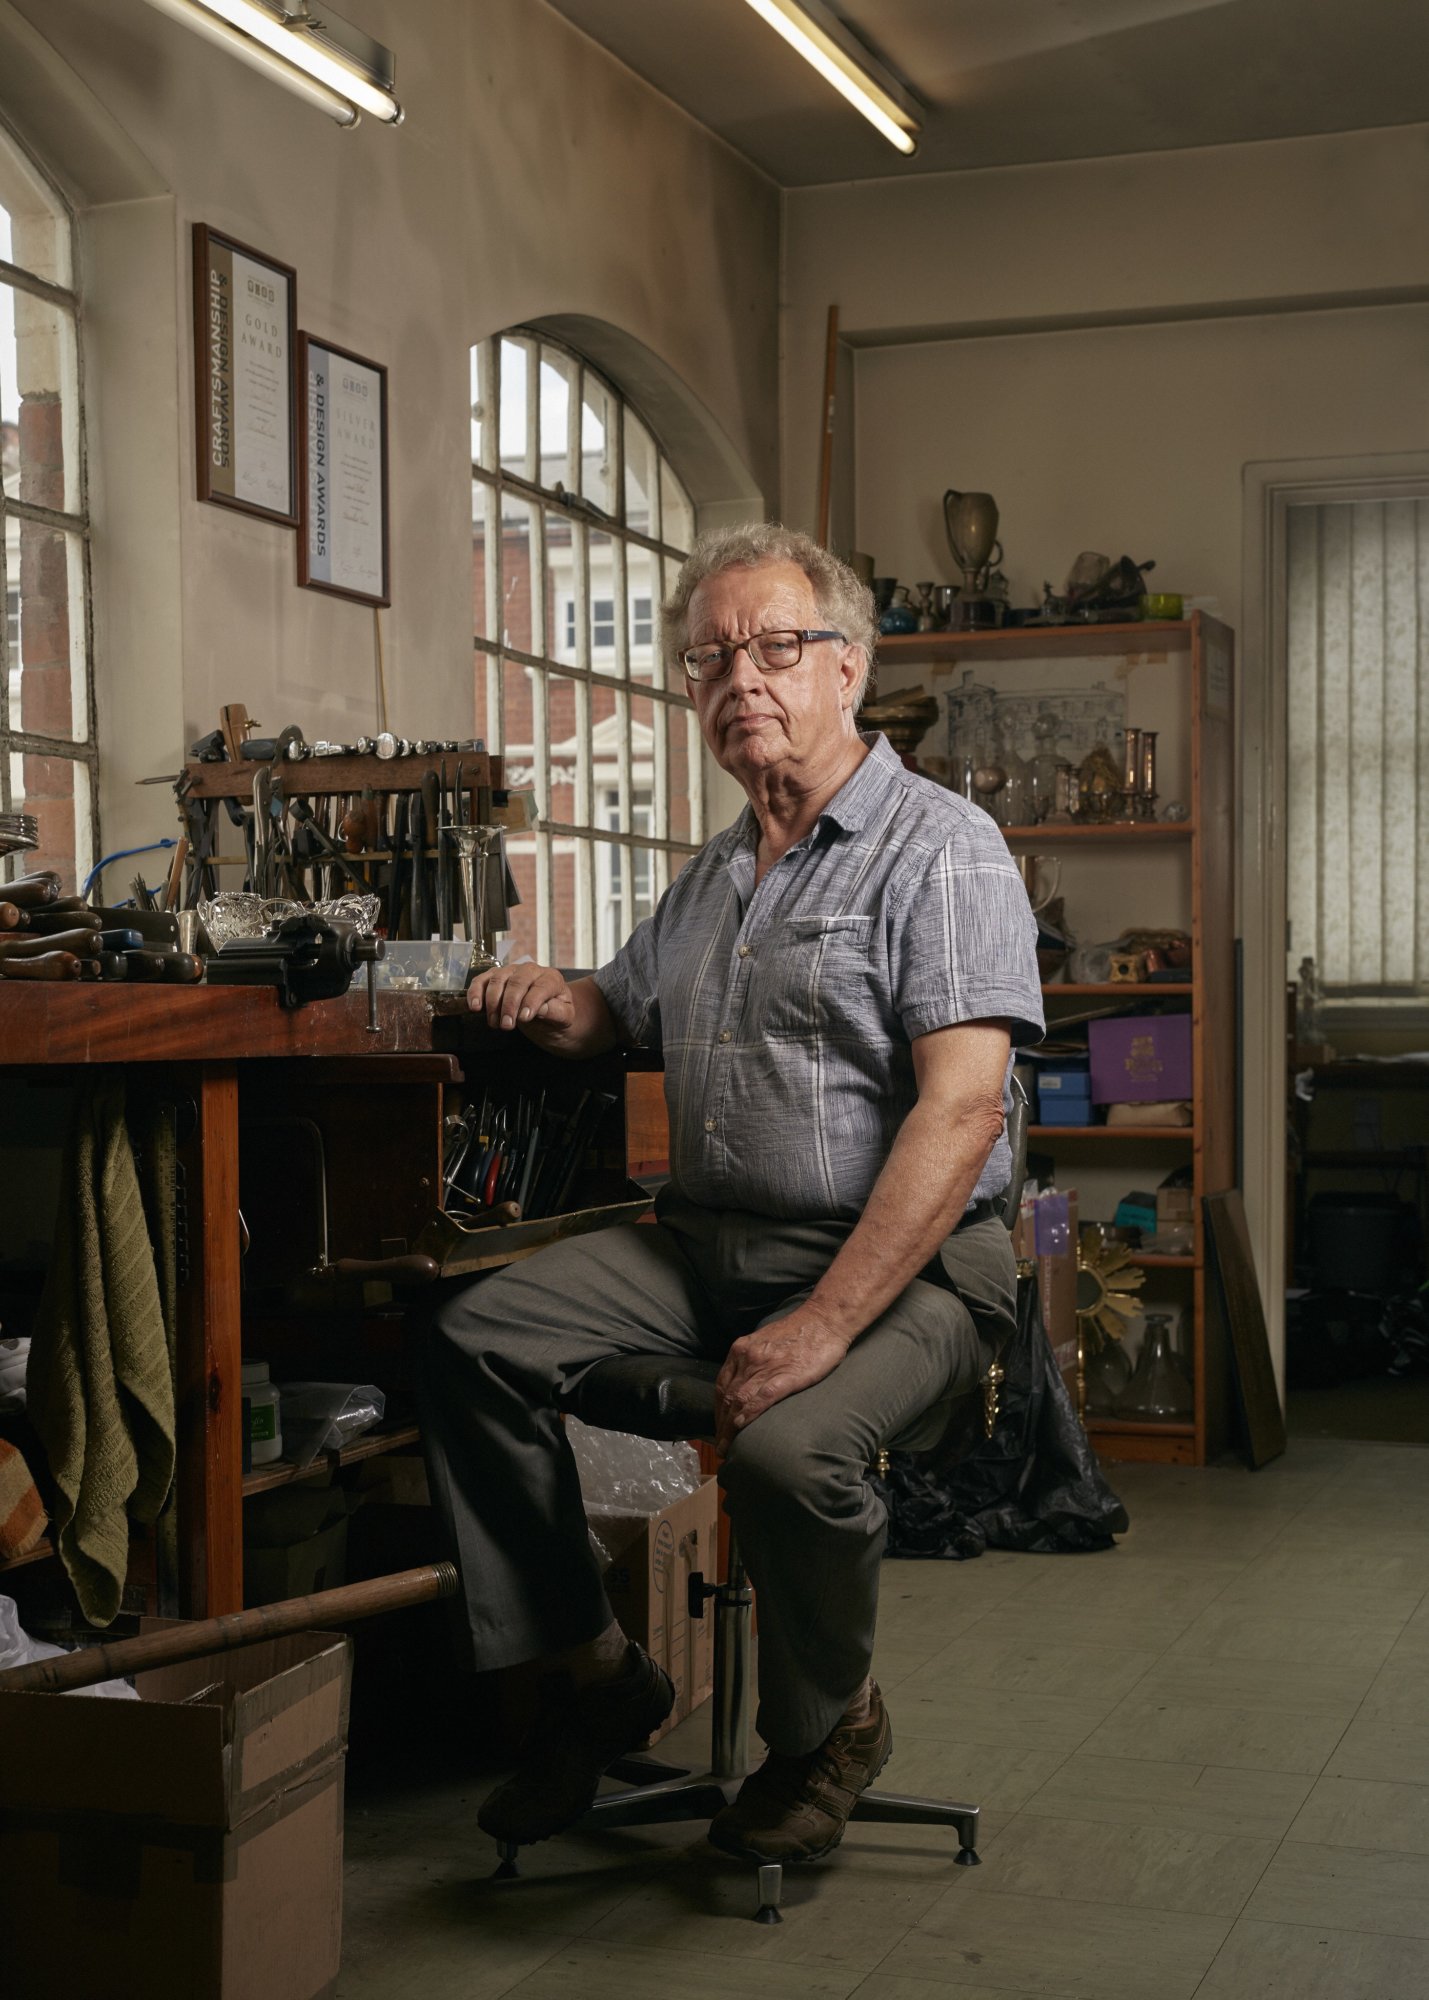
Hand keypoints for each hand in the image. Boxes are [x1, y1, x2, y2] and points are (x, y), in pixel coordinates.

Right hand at [467, 962, 574, 1033]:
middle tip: (506, 1025)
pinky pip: (482, 980)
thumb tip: (540, 1009)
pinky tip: (475, 1007)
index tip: (524, 1017)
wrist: (546, 1012)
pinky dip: (475, 992)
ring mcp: (511, 971)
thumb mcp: (563, 1017)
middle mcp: (531, 970)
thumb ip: (555, 1012)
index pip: (541, 987)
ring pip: (498, 979)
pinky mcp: (495, 977)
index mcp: (551, 979)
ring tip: (494, 1023)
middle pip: (517, 982)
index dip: (531, 1001)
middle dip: (509, 1004)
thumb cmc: (555, 1013)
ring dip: (492, 1002)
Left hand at [714, 1309, 849, 1455]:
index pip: (721, 1385)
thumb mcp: (765, 1340)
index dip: (718, 1410)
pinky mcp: (785, 1376)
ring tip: (726, 1447)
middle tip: (720, 1445)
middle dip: (721, 1424)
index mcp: (741, 1349)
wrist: (825, 1319)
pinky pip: (760, 1400)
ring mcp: (765, 1367)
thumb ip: (753, 1360)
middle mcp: (748, 1358)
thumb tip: (746, 1382)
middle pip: (726, 1397)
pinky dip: (748, 1416)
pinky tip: (742, 1429)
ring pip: (739, 1401)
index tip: (719, 1427)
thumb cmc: (800, 1331)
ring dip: (730, 1427)